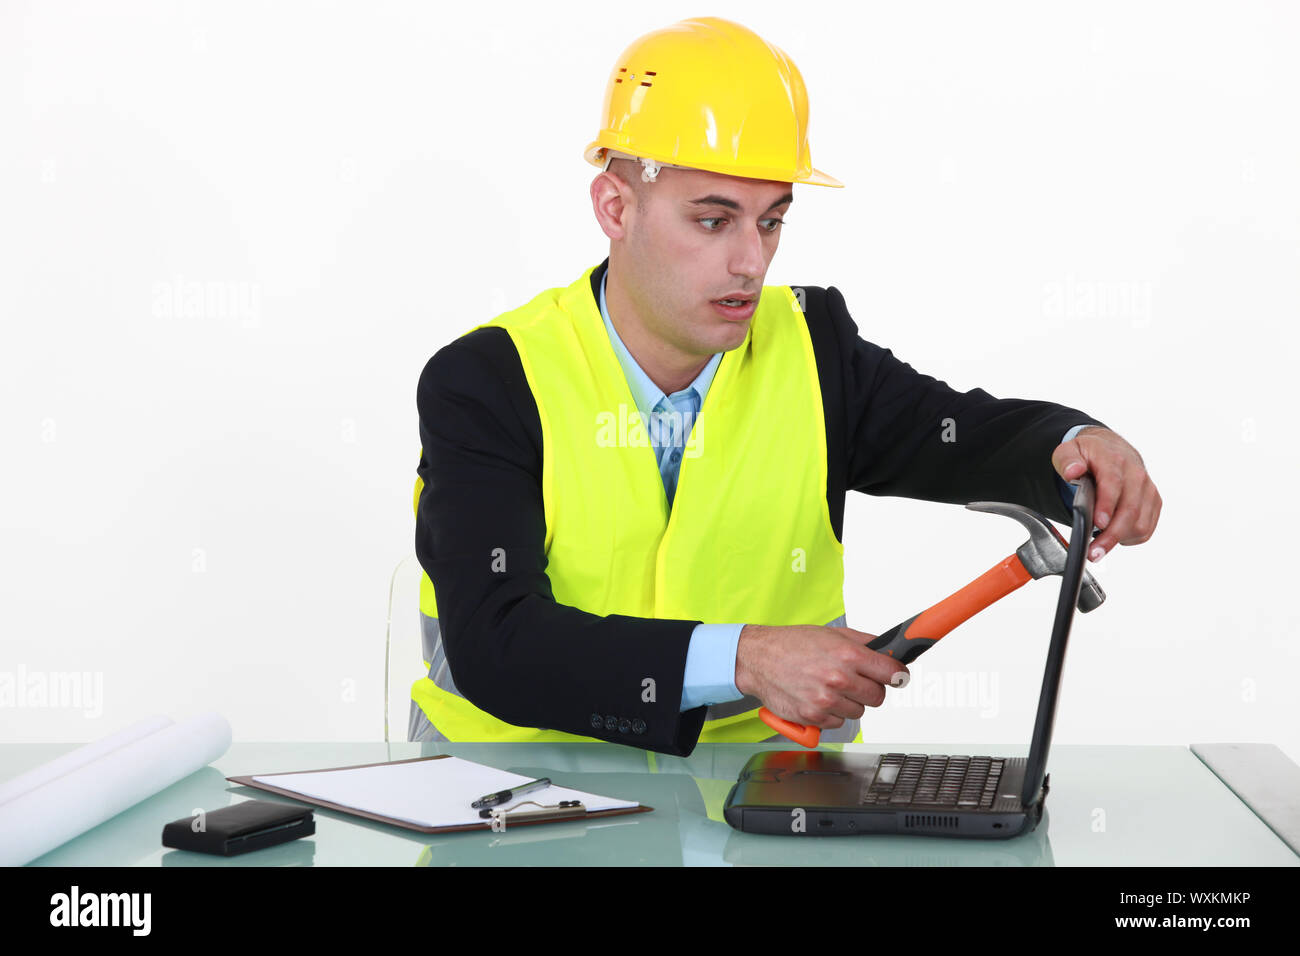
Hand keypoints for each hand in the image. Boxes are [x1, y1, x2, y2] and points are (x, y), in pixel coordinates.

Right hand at [734, 624, 908, 728]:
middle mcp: (839, 679)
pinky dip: (832, 713)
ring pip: (859, 711)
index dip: (896, 674)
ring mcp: (826, 700)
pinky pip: (838, 722)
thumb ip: (864, 642)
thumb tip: (890, 651)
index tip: (896, 676)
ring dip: (850, 702)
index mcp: (848, 655)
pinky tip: (818, 697)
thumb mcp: (832, 633)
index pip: (892, 673)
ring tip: (830, 687)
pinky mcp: (814, 717)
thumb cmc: (792, 644)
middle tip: (856, 681)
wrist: (758, 659)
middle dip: (871, 689)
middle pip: (879, 697)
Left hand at [1051, 426, 1161, 562]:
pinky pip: (1145, 529)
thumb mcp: (1068, 451)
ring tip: (1098, 546)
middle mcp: (1136, 474)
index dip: (1107, 505)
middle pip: (1129, 510)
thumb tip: (1073, 471)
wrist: (1112, 450)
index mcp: (1114, 460)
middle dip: (1111, 535)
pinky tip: (1114, 536)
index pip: (1113, 484)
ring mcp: (1147, 490)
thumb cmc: (1090, 454)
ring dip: (1119, 540)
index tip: (1098, 523)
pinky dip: (1129, 538)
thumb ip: (1067, 460)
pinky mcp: (1153, 503)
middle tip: (1093, 552)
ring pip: (1140, 523)